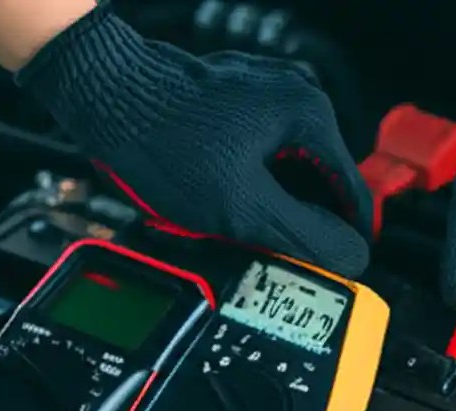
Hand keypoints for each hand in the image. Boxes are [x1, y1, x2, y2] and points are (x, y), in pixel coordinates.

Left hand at [17, 4, 372, 275]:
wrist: (102, 95)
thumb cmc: (166, 144)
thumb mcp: (243, 207)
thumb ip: (304, 237)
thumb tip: (352, 258)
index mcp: (310, 117)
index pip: (353, 193)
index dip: (346, 240)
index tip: (336, 272)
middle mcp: (295, 97)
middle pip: (319, 182)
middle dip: (300, 222)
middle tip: (277, 258)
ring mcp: (263, 94)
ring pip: (286, 170)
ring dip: (271, 204)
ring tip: (240, 231)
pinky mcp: (233, 100)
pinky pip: (258, 153)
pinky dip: (248, 182)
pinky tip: (220, 204)